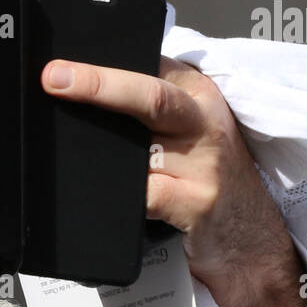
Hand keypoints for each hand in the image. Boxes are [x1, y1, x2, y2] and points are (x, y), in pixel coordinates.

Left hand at [42, 56, 306, 306]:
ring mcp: (203, 162)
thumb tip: (80, 93)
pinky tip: (106, 201)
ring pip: (139, 148)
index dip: (105, 63)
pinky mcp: (197, 201)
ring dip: (104, 158)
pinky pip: (147, 192)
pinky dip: (123, 196)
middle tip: (55, 79)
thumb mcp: (188, 132)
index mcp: (198, 94)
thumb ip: (147, 110)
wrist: (252, 244)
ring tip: (85, 163)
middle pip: (149, 95)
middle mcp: (204, 121)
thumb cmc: (208, 182)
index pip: (149, 66)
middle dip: (98, 84)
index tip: (62, 65)